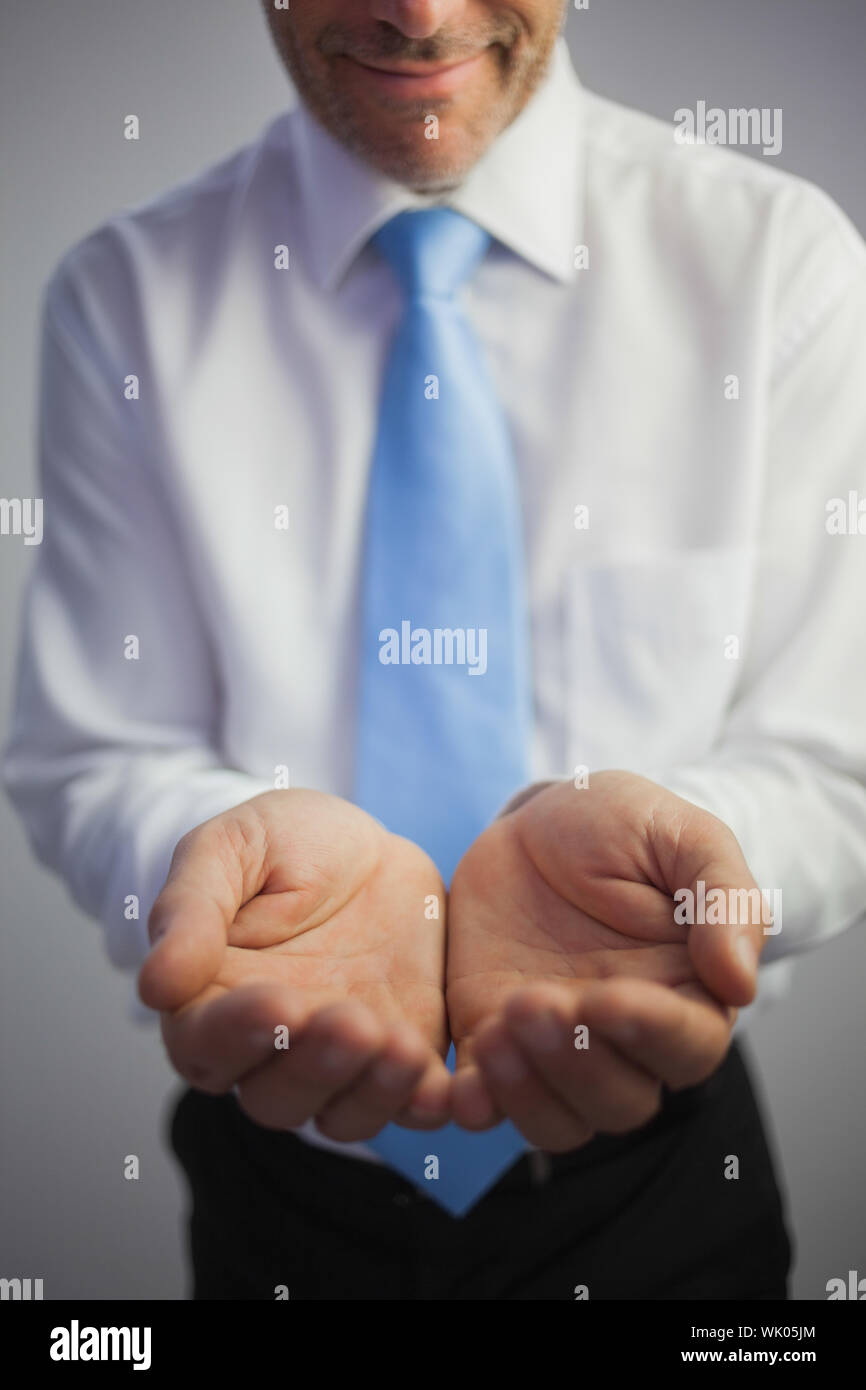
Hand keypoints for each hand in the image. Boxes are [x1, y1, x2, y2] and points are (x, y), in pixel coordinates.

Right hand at [138, 790, 449, 1139]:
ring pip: (344, 1116)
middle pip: (277, 1096)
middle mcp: (272, 1054)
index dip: (239, 1034)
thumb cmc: (281, 844)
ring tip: (399, 1046)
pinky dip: (427, 1105)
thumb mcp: (229, 850)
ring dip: (372, 1092)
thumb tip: (154, 986)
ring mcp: (341, 1063)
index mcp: (211, 1007)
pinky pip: (414, 1104)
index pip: (209, 1045)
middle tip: (350, 1022)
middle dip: (315, 1066)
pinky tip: (445, 1089)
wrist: (366, 845)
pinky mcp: (404, 1056)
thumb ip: (192, 911)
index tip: (277, 1004)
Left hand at [446, 771, 767, 1149]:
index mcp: (685, 997)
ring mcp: (555, 1050)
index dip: (651, 1034)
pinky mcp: (492, 1042)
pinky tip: (465, 1084)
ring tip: (495, 1029)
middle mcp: (622, 1041)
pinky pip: (488, 1103)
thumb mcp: (681, 837)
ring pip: (559, 1122)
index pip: (687, 1048)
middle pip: (621, 1102)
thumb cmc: (622, 825)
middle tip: (533, 1003)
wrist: (536, 822)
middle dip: (577, 1064)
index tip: (607, 997)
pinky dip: (478, 1106)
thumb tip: (741, 982)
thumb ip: (723, 899)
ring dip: (528, 1093)